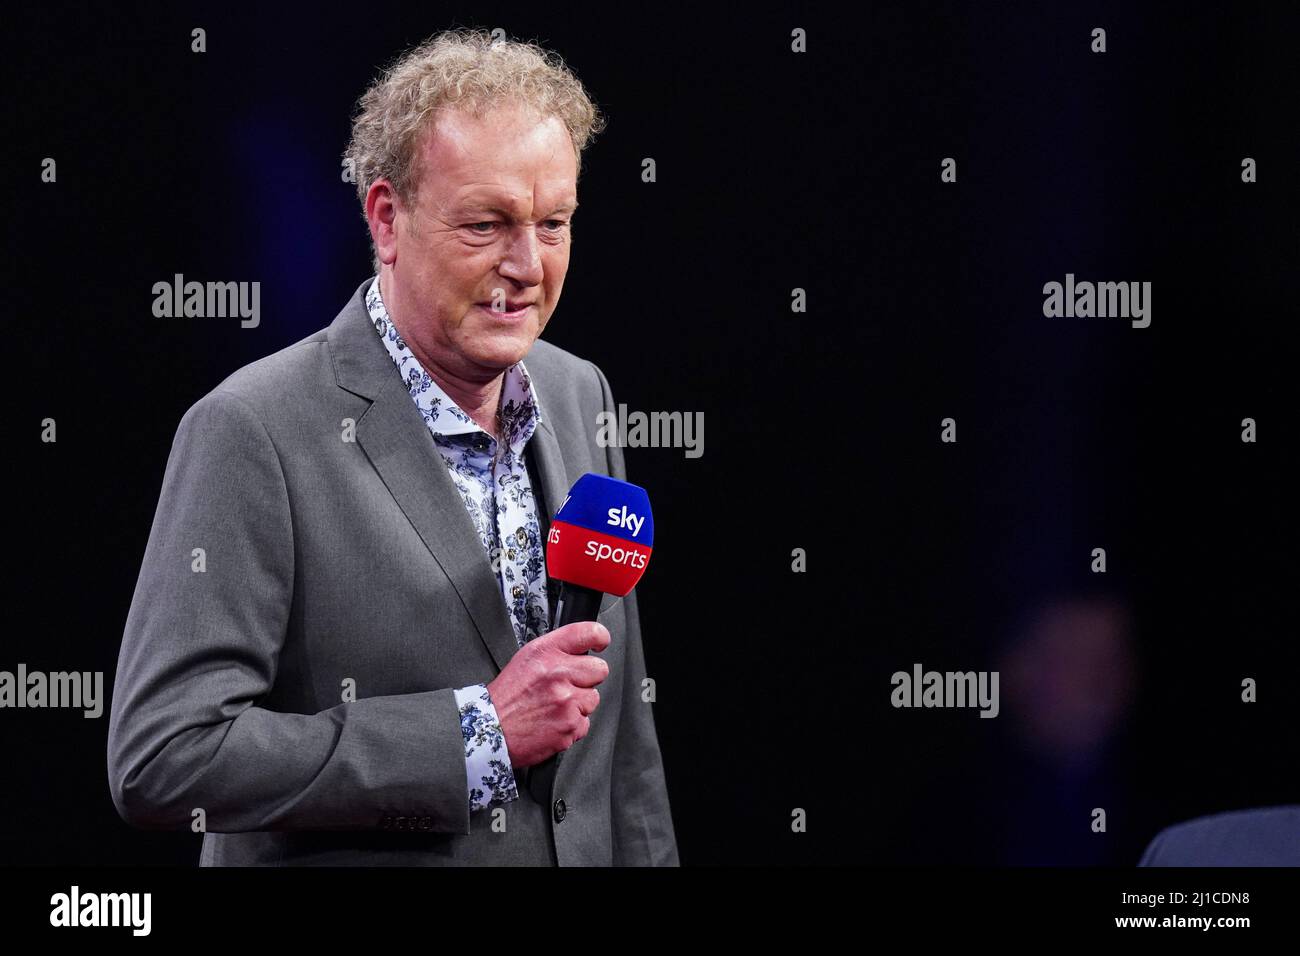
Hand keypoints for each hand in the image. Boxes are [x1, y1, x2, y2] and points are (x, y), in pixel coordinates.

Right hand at [486, 621, 610, 768]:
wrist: (491, 729)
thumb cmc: (507, 696)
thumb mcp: (526, 659)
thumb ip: (555, 651)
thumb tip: (581, 649)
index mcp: (546, 653)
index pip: (588, 633)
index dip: (600, 637)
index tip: (600, 643)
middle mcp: (558, 674)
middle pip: (599, 669)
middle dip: (588, 678)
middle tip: (568, 685)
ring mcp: (566, 701)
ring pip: (593, 698)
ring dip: (579, 704)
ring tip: (555, 706)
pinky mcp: (570, 725)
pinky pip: (585, 722)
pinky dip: (572, 725)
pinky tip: (553, 721)